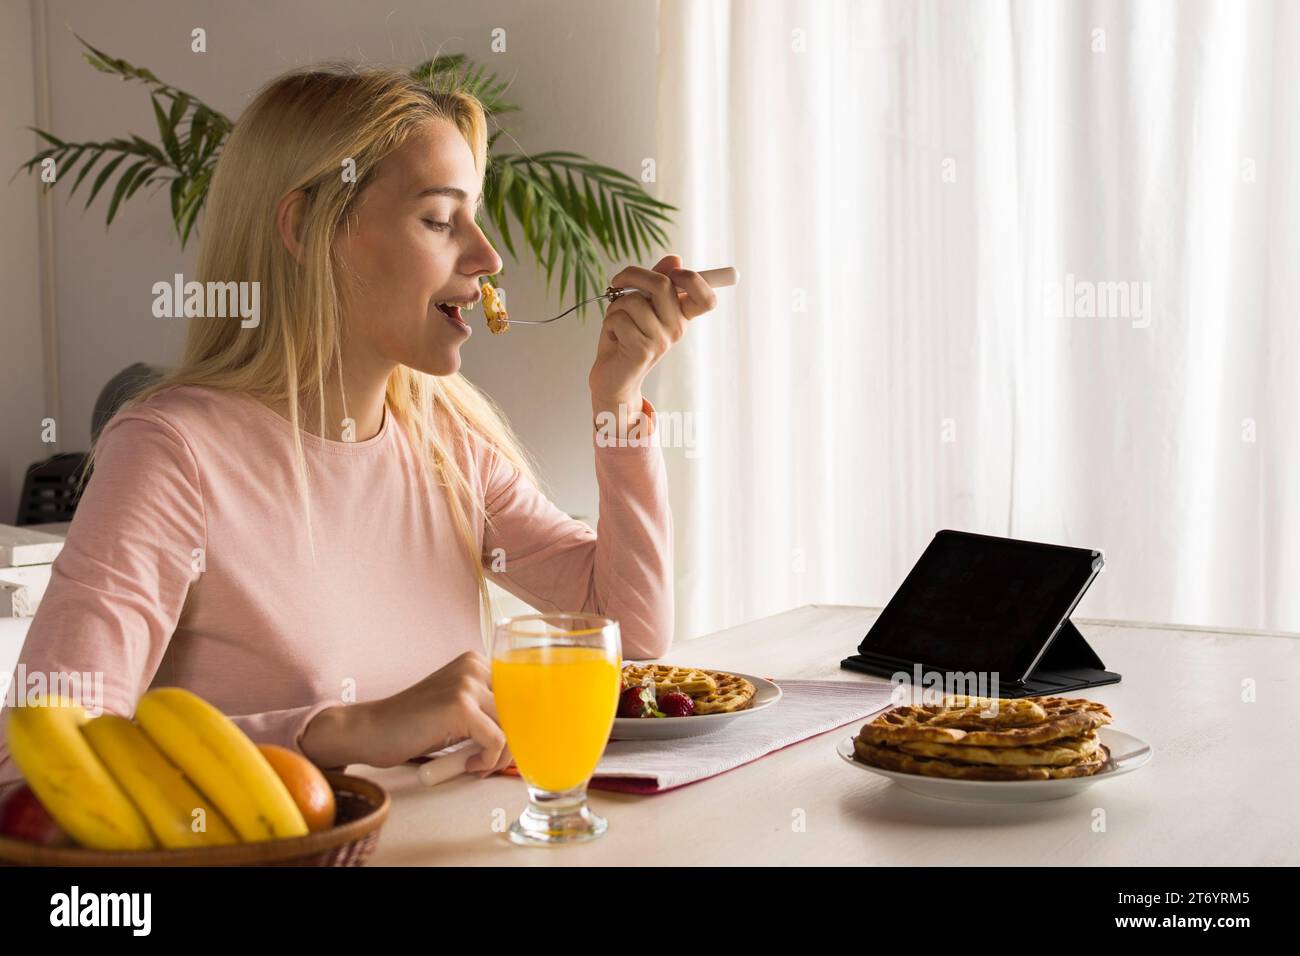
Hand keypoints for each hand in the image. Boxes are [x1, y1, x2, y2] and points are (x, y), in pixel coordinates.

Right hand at [301, 651, 513, 776]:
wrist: (371, 730)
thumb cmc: (414, 726)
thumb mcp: (459, 709)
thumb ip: (490, 711)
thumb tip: (530, 733)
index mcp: (477, 662)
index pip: (522, 695)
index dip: (519, 727)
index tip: (503, 748)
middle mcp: (475, 666)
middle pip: (521, 711)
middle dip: (513, 743)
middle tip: (490, 761)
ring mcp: (467, 684)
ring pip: (513, 728)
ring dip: (499, 756)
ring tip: (474, 763)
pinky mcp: (461, 707)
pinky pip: (497, 742)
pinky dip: (487, 761)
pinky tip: (467, 765)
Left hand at [587, 254, 717, 414]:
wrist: (613, 378)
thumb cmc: (625, 337)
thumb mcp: (640, 304)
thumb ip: (655, 282)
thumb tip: (675, 259)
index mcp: (681, 316)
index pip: (707, 298)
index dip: (694, 279)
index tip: (675, 272)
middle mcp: (676, 329)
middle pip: (663, 284)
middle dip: (633, 275)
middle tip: (618, 281)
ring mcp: (661, 341)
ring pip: (633, 301)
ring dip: (615, 307)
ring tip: (617, 324)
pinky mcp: (642, 350)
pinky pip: (619, 319)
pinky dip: (608, 324)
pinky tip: (614, 338)